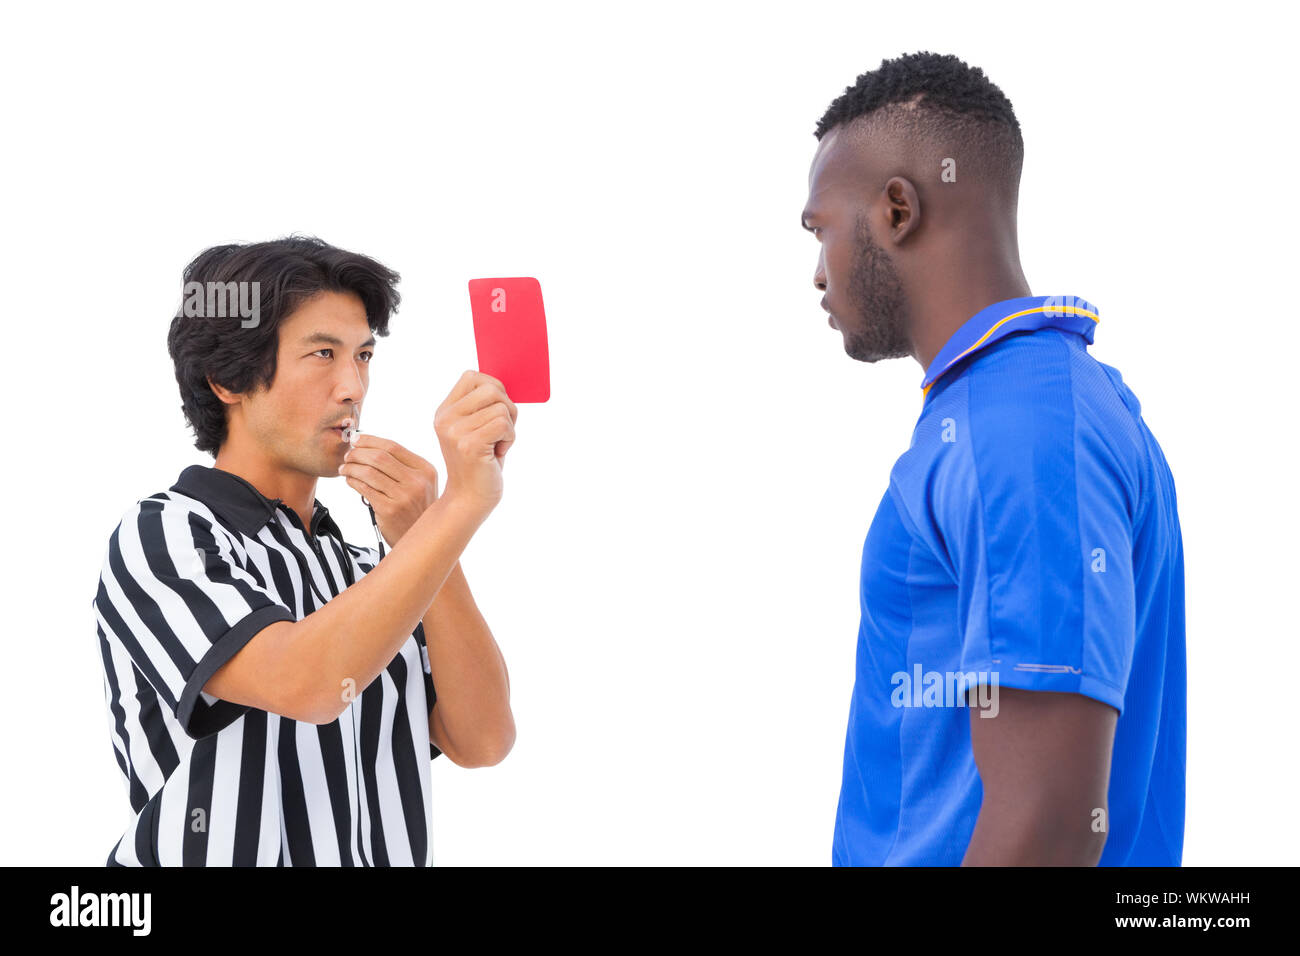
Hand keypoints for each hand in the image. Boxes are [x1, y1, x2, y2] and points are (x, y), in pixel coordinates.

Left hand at [339, 434, 440, 545]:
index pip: (393, 447)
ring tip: (344, 468)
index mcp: (426, 470)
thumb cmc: (416, 509)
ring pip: (369, 472)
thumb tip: (367, 446)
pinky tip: (349, 480)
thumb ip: (402, 466)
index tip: (356, 440)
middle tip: (347, 455)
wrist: (423, 540)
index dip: (370, 440)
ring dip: (351, 467)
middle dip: (357, 453)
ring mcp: (404, 496)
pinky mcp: (390, 510)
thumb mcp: (421, 484)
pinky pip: (364, 489)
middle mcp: (417, 481)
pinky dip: (352, 481)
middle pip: (379, 457)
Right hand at [434, 370, 517, 514]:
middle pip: (491, 388)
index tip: (495, 413)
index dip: (494, 389)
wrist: (470, 499)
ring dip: (509, 427)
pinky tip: (497, 453)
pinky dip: (510, 439)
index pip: (473, 376)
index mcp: (445, 411)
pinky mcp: (469, 444)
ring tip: (496, 445)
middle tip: (500, 432)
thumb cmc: (481, 463)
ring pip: (501, 407)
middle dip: (507, 408)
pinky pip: (504, 424)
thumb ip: (484, 404)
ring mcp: (455, 431)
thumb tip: (504, 382)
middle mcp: (445, 418)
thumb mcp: (477, 427)